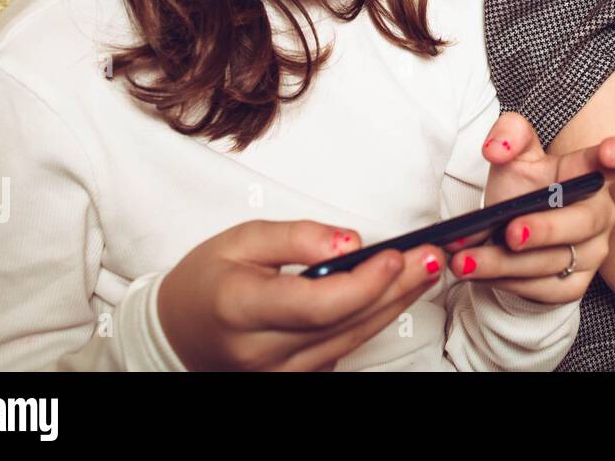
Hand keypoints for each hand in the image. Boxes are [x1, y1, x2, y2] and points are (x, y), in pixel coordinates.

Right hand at [157, 219, 445, 370]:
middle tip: (435, 256)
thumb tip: (351, 241)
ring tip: (428, 269)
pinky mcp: (295, 377)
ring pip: (353, 339)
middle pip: (346, 323)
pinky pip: (344, 349)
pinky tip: (397, 291)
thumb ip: (297, 237)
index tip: (398, 254)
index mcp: (243, 308)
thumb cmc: (211, 279)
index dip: (366, 282)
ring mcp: (280, 372)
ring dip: (396, 303)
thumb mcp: (243, 238)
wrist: (179, 331)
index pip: (319, 304)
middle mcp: (262, 351)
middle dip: (397, 288)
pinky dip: (374, 319)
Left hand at [446, 111, 614, 303]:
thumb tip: (497, 148)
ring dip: (506, 262)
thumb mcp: (513, 156)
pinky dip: (506, 282)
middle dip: (546, 229)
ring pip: (554, 261)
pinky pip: (543, 289)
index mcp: (592, 172)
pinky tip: (478, 272)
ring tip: (465, 259)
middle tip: (511, 232)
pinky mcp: (574, 286)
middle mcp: (601, 213)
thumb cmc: (522, 188)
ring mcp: (592, 252)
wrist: (508, 232)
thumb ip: (508, 135)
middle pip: (583, 222)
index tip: (610, 152)